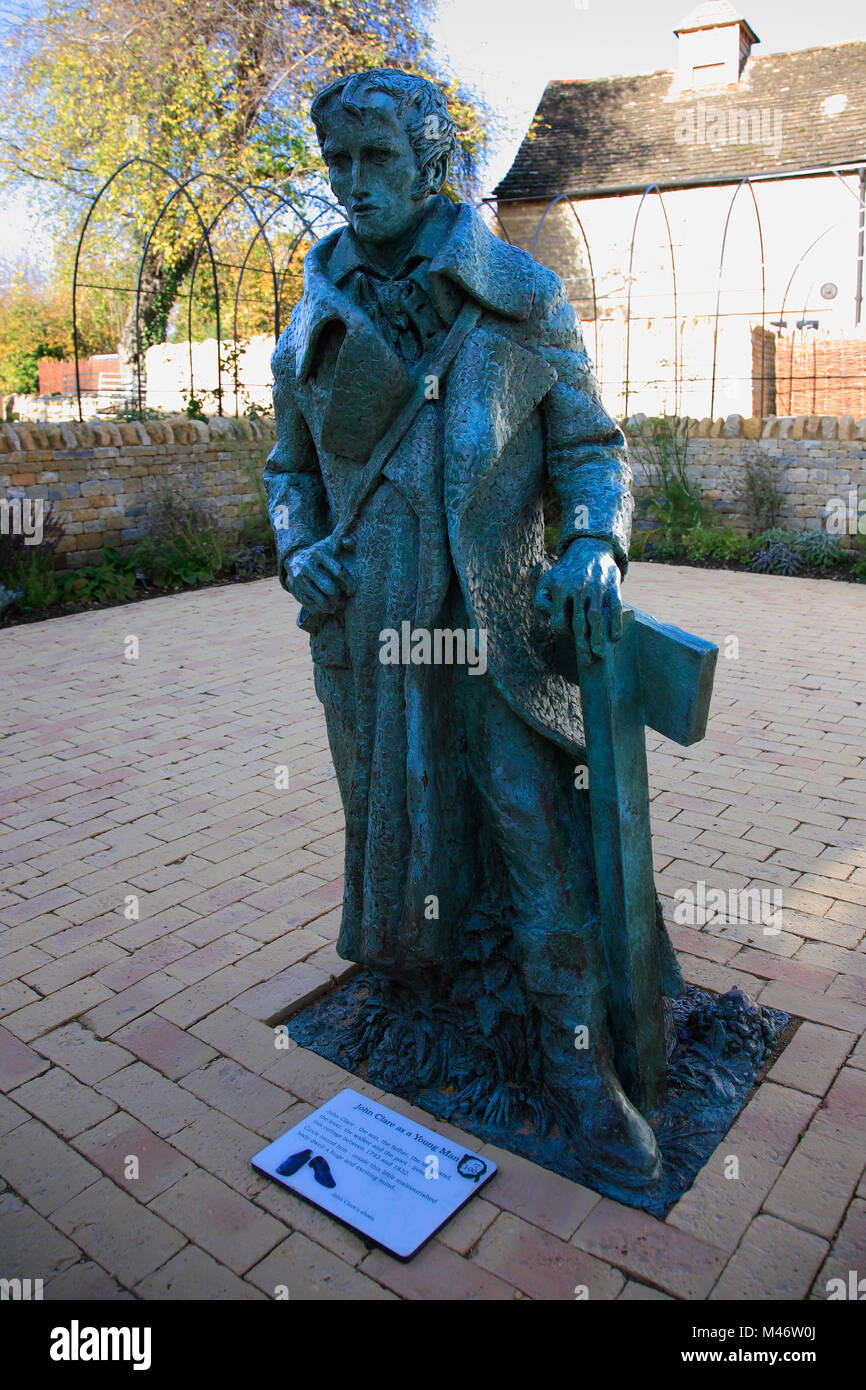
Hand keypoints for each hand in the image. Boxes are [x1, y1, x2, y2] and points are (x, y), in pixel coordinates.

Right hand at [285, 537, 354, 614]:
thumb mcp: (333, 544)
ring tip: (338, 606)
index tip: (352, 591)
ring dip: (332, 605)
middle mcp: (306, 564)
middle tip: (345, 600)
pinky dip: (320, 609)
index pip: (339, 571)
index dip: (349, 584)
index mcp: (319, 552)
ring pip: (320, 599)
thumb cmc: (323, 554)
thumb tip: (350, 542)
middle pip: (329, 588)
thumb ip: (347, 541)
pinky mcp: (293, 588)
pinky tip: (327, 608)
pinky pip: (310, 605)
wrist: (296, 559)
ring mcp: (298, 577)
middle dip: (340, 597)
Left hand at [534, 538, 621, 662]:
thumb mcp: (547, 582)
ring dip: (598, 637)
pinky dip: (615, 623)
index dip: (563, 631)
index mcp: (560, 587)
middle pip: (578, 621)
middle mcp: (577, 587)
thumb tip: (550, 618)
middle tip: (585, 663)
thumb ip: (542, 601)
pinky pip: (615, 607)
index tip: (569, 635)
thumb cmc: (565, 573)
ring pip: (596, 616)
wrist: (589, 549)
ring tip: (599, 655)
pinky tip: (615, 638)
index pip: (559, 619)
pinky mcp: (612, 584)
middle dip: (582, 644)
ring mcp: (596, 586)